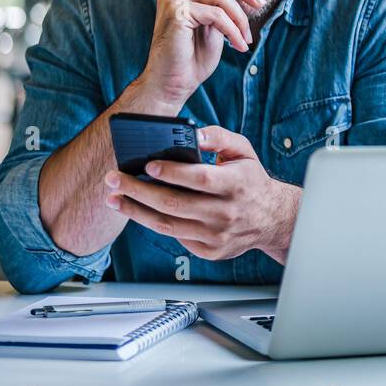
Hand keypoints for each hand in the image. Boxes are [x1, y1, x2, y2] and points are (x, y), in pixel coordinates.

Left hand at [103, 125, 299, 261]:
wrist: (271, 219)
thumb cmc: (250, 180)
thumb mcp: (243, 151)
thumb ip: (219, 137)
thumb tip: (193, 134)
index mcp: (237, 184)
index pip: (200, 179)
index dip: (172, 172)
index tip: (147, 165)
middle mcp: (227, 213)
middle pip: (175, 203)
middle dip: (138, 190)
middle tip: (114, 179)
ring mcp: (217, 235)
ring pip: (168, 225)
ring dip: (136, 211)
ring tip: (114, 198)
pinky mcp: (210, 251)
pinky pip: (175, 236)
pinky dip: (154, 223)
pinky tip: (139, 211)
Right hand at [137, 0, 265, 109]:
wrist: (173, 84)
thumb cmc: (193, 59)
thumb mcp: (213, 28)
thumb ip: (220, 7)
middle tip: (258, 5)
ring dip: (240, 18)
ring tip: (245, 38)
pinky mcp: (175, 11)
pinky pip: (215, 12)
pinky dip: (232, 29)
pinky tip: (237, 45)